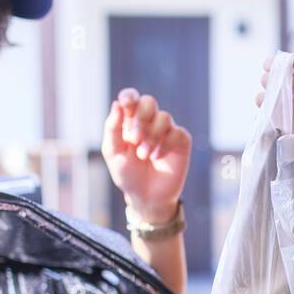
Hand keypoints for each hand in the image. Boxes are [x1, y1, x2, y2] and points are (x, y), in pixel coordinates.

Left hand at [102, 88, 191, 221]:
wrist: (147, 197)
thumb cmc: (128, 175)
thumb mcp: (113, 153)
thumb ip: (112, 129)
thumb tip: (116, 105)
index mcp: (130, 121)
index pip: (131, 99)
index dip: (129, 96)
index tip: (126, 103)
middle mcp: (149, 122)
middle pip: (149, 102)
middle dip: (141, 119)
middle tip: (134, 139)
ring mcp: (166, 131)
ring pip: (164, 117)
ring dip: (152, 136)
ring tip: (144, 156)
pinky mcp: (180, 141)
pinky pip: (176, 132)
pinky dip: (165, 144)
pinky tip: (157, 157)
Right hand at [256, 56, 293, 135]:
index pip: (273, 65)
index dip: (274, 64)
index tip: (286, 67)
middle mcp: (284, 91)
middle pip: (265, 79)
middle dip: (281, 79)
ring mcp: (281, 108)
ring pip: (261, 97)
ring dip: (275, 95)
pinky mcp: (280, 126)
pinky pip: (264, 118)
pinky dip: (267, 113)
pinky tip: (285, 113)